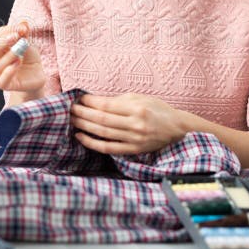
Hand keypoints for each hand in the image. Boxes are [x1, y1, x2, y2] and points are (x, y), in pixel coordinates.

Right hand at [0, 24, 45, 92]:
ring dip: (9, 56)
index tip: (20, 28)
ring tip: (21, 50)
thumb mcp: (25, 40)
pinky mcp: (4, 85)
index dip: (4, 31)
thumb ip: (23, 33)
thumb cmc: (25, 53)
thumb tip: (24, 23)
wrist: (35, 72)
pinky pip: (1, 81)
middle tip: (15, 37)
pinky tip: (18, 62)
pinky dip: (9, 72)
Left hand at [70, 93, 187, 153]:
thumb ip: (119, 101)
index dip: (90, 103)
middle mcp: (136, 124)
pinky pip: (108, 148)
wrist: (177, 128)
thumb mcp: (141, 98)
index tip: (79, 99)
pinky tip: (81, 137)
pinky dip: (93, 143)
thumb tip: (95, 101)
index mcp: (137, 108)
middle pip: (102, 120)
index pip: (107, 106)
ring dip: (84, 127)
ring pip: (103, 133)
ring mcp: (134, 139)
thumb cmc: (158, 109)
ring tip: (73, 121)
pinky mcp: (134, 150)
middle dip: (83, 114)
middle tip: (70, 109)